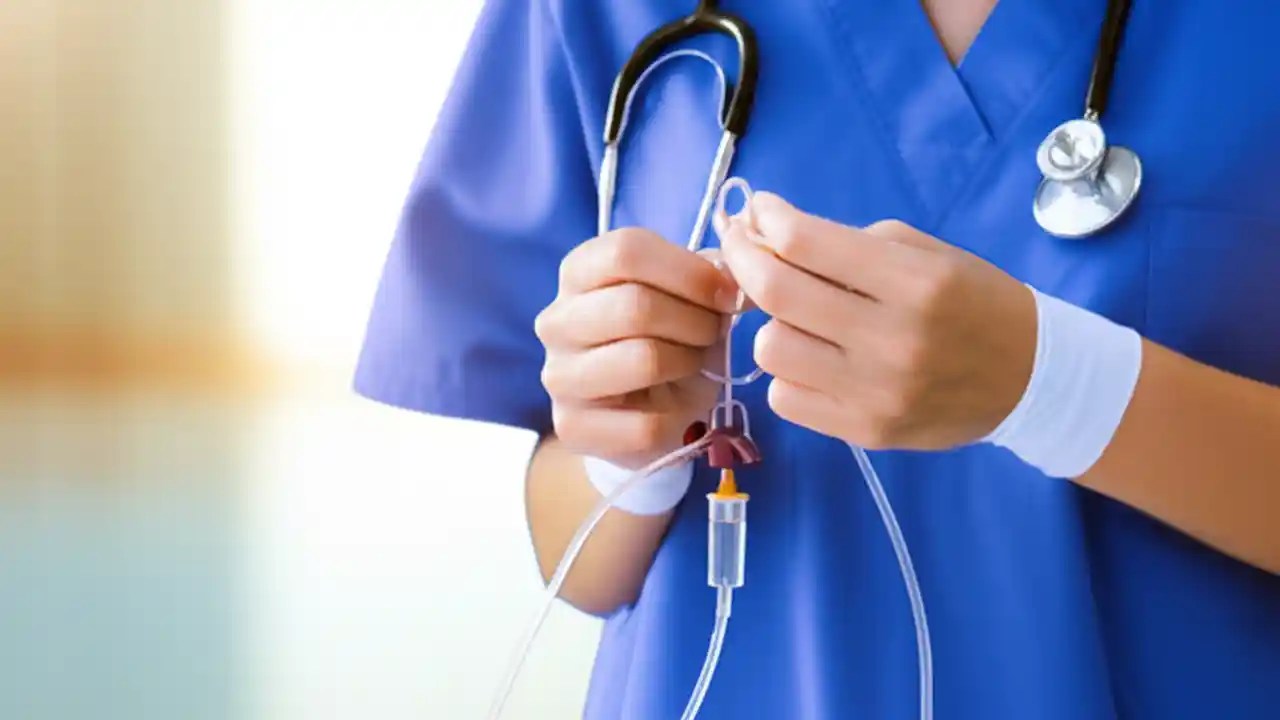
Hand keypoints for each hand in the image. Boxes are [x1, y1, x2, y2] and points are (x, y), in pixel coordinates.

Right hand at [535, 228, 738, 467]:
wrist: (646, 411)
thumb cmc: (668, 341)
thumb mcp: (688, 297)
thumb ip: (709, 275)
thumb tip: (736, 273)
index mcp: (579, 272)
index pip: (626, 251)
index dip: (688, 271)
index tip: (725, 295)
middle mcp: (556, 321)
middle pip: (635, 305)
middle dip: (695, 320)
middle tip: (712, 333)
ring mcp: (559, 376)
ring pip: (642, 360)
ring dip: (686, 363)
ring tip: (691, 364)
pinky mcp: (572, 427)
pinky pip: (644, 423)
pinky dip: (676, 416)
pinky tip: (672, 407)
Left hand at [718, 193, 1036, 449]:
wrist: (1031, 379)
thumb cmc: (972, 302)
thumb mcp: (925, 254)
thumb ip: (848, 244)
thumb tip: (768, 238)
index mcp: (917, 282)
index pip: (806, 243)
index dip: (766, 220)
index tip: (757, 210)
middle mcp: (895, 339)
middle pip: (776, 294)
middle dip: (744, 260)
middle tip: (743, 247)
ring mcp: (878, 393)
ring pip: (771, 350)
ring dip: (771, 324)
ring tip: (798, 317)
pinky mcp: (867, 432)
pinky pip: (785, 398)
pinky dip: (788, 373)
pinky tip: (815, 359)